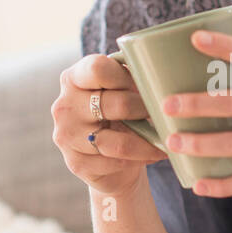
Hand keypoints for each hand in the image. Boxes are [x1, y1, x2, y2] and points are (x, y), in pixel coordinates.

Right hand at [51, 53, 168, 197]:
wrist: (109, 158)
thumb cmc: (120, 114)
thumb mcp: (122, 90)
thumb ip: (132, 76)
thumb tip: (159, 75)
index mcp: (73, 79)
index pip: (98, 68)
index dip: (125, 76)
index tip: (142, 85)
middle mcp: (64, 106)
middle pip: (115, 104)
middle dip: (145, 109)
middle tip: (164, 113)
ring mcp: (67, 136)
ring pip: (119, 142)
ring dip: (149, 143)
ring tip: (167, 140)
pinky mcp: (76, 163)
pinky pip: (117, 163)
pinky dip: (140, 160)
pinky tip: (152, 155)